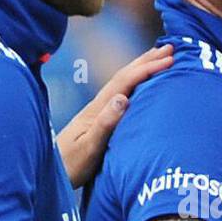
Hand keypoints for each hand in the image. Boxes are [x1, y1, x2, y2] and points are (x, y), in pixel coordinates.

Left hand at [56, 45, 173, 187]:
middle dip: (147, 60)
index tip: (169, 60)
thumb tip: (123, 98)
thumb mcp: (89, 148)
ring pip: (122, 82)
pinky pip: (122, 93)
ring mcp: (97, 111)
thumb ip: (105, 124)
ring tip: (159, 57)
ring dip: (141, 67)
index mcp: (98, 110)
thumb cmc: (71, 165)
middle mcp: (98, 105)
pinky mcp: (99, 119)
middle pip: (124, 75)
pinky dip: (135, 82)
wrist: (50, 172)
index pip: (125, 82)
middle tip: (170, 48)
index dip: (147, 69)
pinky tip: (141, 84)